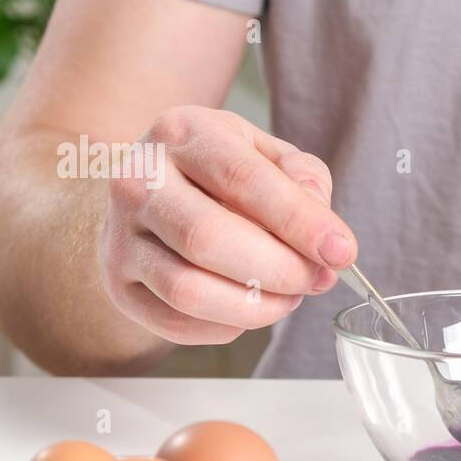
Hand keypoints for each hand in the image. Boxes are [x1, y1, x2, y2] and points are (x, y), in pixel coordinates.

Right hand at [98, 105, 356, 344]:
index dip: (298, 222)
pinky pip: (177, 322)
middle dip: (279, 269)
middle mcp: (139, 181)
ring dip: (255, 306)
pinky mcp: (119, 285)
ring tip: (289, 297)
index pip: (242, 179)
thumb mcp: (266, 154)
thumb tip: (323, 229)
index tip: (341, 252)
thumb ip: (303, 179)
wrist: (150, 194)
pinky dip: (227, 326)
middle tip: (317, 279)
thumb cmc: (220, 175)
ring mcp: (120, 236)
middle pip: (208, 239)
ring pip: (188, 290)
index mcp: (183, 133)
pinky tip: (251, 308)